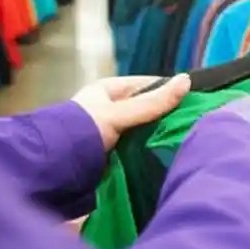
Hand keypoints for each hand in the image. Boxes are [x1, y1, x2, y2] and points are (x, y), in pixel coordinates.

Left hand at [72, 74, 190, 150]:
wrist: (54, 168)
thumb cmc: (82, 131)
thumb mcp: (119, 114)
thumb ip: (152, 102)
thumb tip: (187, 80)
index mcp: (108, 90)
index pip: (147, 85)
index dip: (169, 91)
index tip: (194, 101)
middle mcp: (110, 108)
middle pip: (147, 109)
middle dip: (166, 117)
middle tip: (194, 124)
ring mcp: (111, 132)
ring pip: (144, 131)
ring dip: (159, 137)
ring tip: (186, 141)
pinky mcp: (112, 154)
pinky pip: (138, 149)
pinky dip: (149, 152)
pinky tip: (167, 156)